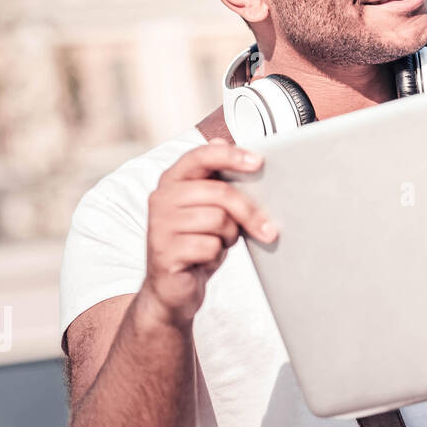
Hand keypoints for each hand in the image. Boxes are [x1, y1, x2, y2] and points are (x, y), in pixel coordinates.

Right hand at [141, 138, 277, 327]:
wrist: (174, 288)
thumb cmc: (197, 241)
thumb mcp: (211, 207)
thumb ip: (216, 178)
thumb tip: (222, 139)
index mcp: (172, 180)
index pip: (201, 156)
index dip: (230, 156)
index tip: (258, 162)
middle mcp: (161, 198)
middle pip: (220, 193)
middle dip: (248, 212)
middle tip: (266, 228)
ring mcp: (159, 225)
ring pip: (218, 220)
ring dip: (229, 236)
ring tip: (219, 243)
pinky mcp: (164, 251)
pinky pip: (210, 246)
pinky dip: (216, 255)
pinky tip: (205, 259)